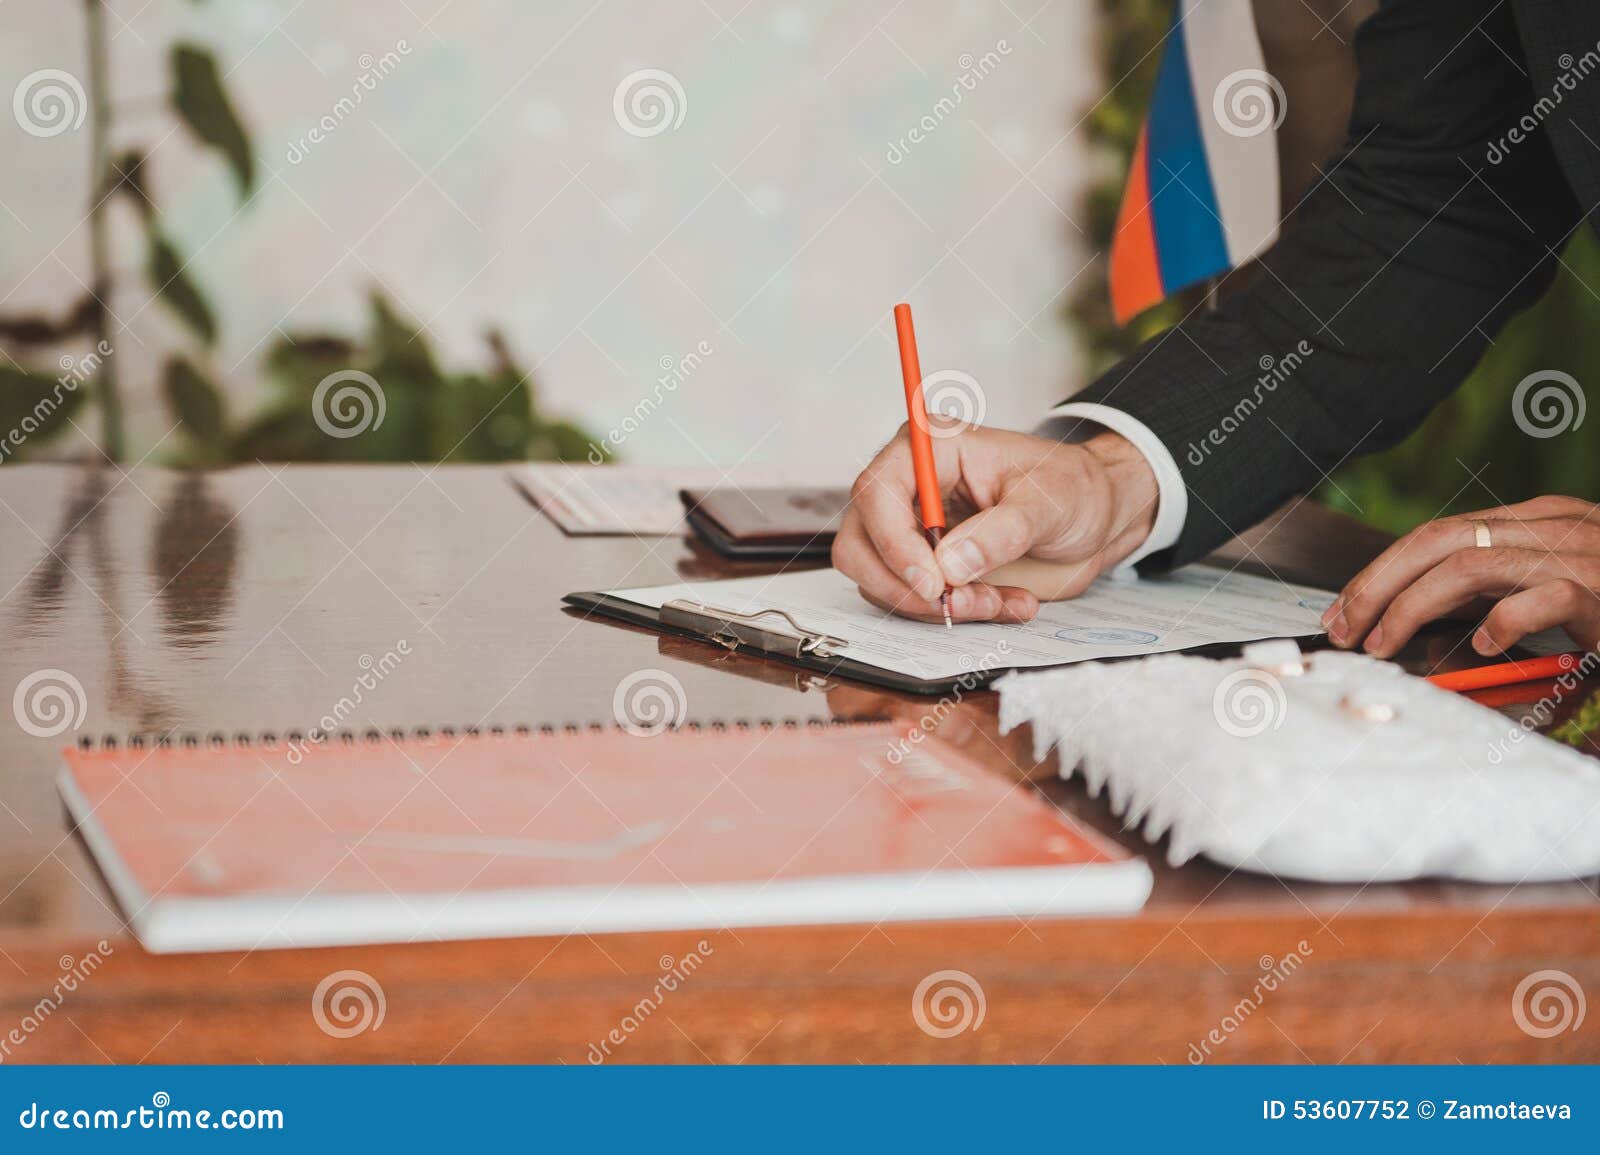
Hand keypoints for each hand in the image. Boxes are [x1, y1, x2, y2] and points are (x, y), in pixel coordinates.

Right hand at [831, 422, 1159, 622]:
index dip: (894, 544)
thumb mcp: (1048, 502)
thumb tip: (950, 564)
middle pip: (860, 544)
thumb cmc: (1071, 488)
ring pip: (880, 582)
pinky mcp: (921, 564)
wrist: (1093, 515)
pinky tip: (1002, 602)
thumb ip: (1001, 531)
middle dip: (907, 586)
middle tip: (962, 604)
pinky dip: (953, 613)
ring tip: (1000, 601)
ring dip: (936, 606)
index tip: (933, 583)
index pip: (877, 493)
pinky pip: (911, 600)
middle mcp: (908, 486)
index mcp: (931, 448)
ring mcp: (910, 528)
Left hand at [1324, 495, 1599, 656]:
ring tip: (1385, 644)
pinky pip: (1542, 597)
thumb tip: (1423, 618)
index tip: (1344, 609)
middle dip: (1378, 584)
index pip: (1435, 534)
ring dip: (1412, 607)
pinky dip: (1501, 622)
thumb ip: (1496, 590)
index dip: (1380, 571)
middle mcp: (1551, 527)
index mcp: (1534, 521)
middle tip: (1345, 628)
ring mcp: (1579, 555)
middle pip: (1438, 541)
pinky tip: (1480, 647)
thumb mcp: (1551, 584)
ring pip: (1471, 565)